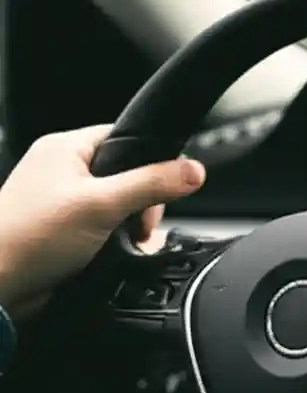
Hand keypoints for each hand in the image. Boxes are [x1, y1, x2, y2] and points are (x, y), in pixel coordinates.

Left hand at [0, 125, 205, 318]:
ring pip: (121, 206)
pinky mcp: (67, 233)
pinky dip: (118, 243)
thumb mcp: (101, 204)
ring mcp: (65, 204)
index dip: (151, 160)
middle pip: (129, 175)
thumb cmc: (27, 238)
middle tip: (137, 224)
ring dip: (131, 226)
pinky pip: (108, 230)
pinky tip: (115, 254)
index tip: (164, 186)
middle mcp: (64, 173)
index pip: (125, 138)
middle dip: (143, 203)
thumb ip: (151, 184)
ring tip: (125, 242)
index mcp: (65, 149)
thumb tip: (193, 170)